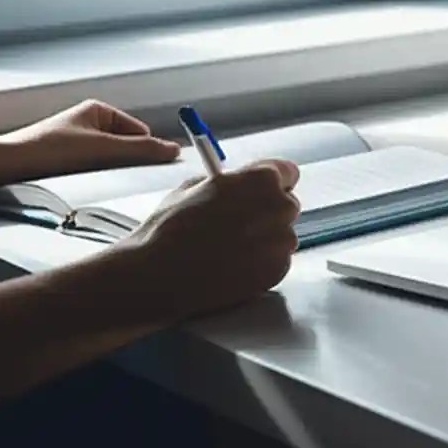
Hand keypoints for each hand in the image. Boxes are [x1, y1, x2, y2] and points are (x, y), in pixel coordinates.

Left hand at [3, 100, 179, 179]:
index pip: (139, 131)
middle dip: (124, 162)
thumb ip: (142, 149)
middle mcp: (88, 122)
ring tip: (89, 177)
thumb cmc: (49, 150)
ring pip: (109, 159)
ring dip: (106, 171)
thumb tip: (174, 150)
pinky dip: (91, 176)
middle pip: (125, 146)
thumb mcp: (104, 149)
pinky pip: (92, 168)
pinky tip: (80, 181)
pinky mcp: (65, 158)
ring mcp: (76, 141)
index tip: (146, 165)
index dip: (143, 149)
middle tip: (112, 173)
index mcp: (99, 110)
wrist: (8, 165)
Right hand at [119, 159, 300, 321]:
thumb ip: (227, 183)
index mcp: (261, 179)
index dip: (272, 182)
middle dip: (267, 211)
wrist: (159, 275)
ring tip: (230, 250)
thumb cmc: (170, 229)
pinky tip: (233, 267)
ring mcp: (282, 240)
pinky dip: (261, 264)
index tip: (262, 190)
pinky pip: (277, 261)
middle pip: (286, 204)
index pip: (287, 172)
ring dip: (265, 239)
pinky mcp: (279, 269)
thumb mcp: (193, 187)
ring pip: (282, 235)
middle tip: (239, 224)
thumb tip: (236, 185)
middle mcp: (280, 207)